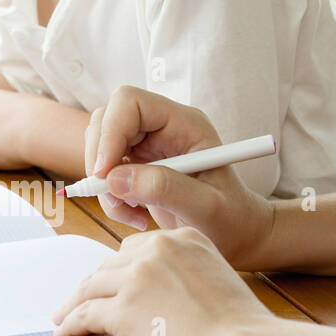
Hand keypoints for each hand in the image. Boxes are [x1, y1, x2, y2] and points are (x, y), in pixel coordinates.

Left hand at [52, 227, 271, 335]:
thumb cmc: (238, 325)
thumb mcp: (215, 278)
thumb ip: (186, 274)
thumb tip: (161, 294)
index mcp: (182, 238)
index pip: (135, 249)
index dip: (118, 270)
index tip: (108, 284)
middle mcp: (156, 249)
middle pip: (109, 266)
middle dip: (94, 286)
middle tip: (80, 302)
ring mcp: (136, 277)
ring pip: (90, 288)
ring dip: (73, 304)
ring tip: (63, 318)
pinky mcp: (122, 308)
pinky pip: (85, 314)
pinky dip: (70, 325)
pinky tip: (65, 335)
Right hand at [86, 86, 274, 269]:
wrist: (235, 233)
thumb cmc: (230, 218)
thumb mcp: (205, 207)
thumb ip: (164, 188)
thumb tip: (115, 179)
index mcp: (184, 123)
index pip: (131, 102)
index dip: (111, 131)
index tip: (104, 171)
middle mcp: (162, 127)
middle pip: (108, 119)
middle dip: (100, 158)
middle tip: (111, 196)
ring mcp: (147, 145)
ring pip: (100, 145)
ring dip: (103, 183)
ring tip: (130, 212)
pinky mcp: (136, 166)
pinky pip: (105, 172)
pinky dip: (109, 197)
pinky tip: (135, 215)